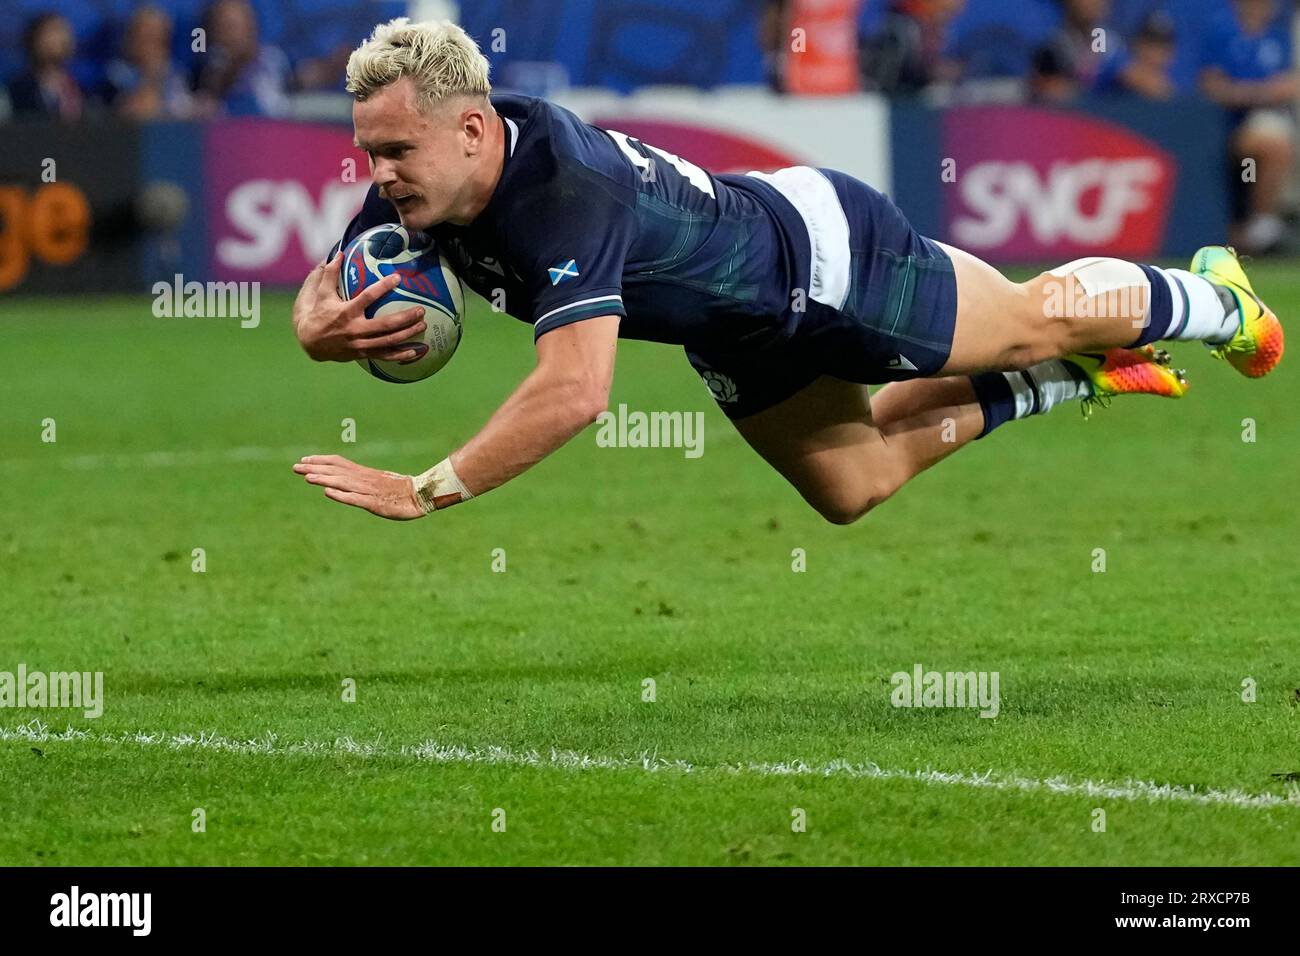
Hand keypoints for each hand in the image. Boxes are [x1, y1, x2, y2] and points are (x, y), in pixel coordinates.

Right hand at [292, 252, 428, 362]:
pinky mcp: (362, 354)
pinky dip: (401, 355)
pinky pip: (384, 356)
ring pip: (388, 341)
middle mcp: (355, 330)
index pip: (367, 298)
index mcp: (345, 312)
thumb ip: (329, 273)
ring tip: (423, 325)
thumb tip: (340, 252)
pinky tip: (416, 352)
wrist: (308, 342)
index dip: (383, 287)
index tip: (398, 278)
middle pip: (385, 325)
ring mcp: (360, 344)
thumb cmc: (314, 312)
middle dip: (405, 318)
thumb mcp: (318, 292)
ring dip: (407, 334)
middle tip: (421, 310)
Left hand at [292, 454, 424, 519]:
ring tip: (307, 478)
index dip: (320, 461)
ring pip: (343, 483)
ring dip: (325, 480)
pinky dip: (342, 495)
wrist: (421, 495)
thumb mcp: (378, 481)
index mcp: (364, 473)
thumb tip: (345, 481)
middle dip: (315, 469)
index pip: (339, 463)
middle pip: (336, 472)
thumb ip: (360, 480)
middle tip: (295, 467)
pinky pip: (356, 499)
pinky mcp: (375, 503)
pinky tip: (329, 493)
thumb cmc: (400, 489)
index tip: (304, 460)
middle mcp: (364, 479)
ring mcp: (369, 491)